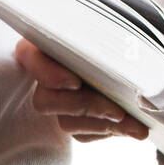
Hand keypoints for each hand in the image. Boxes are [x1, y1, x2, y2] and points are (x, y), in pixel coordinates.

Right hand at [13, 39, 149, 142]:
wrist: (134, 57)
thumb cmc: (120, 36)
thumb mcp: (112, 30)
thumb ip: (106, 39)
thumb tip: (123, 54)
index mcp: (45, 44)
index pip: (29, 56)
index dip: (48, 74)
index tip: (76, 83)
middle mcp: (45, 73)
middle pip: (46, 101)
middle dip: (86, 107)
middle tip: (118, 112)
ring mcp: (57, 100)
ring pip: (66, 123)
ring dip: (103, 125)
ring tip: (134, 125)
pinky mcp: (72, 120)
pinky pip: (83, 134)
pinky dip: (109, 131)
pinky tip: (132, 128)